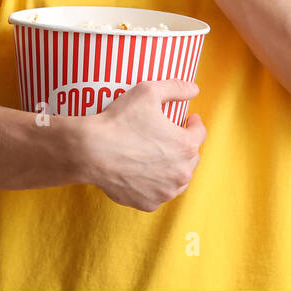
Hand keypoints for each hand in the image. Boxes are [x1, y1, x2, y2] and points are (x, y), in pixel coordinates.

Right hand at [80, 80, 205, 210]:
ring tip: (164, 157)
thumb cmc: (119, 121)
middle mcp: (180, 172)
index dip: (194, 123)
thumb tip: (195, 89)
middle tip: (172, 137)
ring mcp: (165, 191)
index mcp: (185, 146)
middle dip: (185, 146)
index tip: (188, 119)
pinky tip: (149, 174)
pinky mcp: (149, 203)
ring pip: (179, 179)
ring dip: (175, 168)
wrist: (90, 151)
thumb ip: (176, 87)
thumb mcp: (148, 92)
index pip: (200, 133)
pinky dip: (158, 185)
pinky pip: (160, 193)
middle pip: (192, 157)